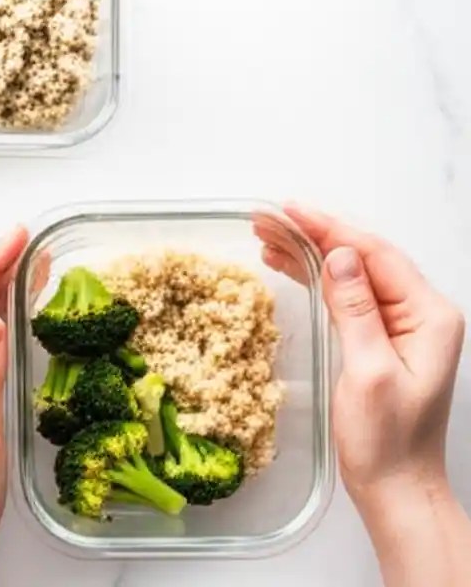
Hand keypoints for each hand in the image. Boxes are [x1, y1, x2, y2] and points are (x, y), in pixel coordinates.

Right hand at [270, 204, 468, 585]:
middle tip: (267, 218)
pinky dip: (316, 278)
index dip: (330, 228)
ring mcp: (401, 326)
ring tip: (266, 235)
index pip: (375, 255)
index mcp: (429, 316)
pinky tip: (289, 266)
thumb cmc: (387, 440)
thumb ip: (357, 310)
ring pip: (351, 273)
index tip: (291, 210)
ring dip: (310, 253)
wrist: (396, 485)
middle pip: (363, 257)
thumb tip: (341, 257)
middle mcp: (420, 314)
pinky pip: (347, 296)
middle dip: (314, 234)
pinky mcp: (381, 340)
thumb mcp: (369, 372)